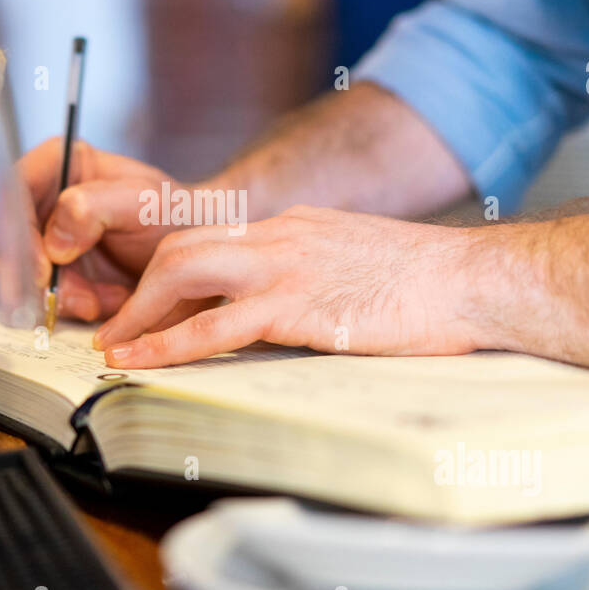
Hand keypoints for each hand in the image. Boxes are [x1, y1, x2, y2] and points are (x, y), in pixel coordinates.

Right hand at [17, 138, 188, 321]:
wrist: (196, 246)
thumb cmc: (175, 212)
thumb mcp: (142, 201)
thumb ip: (95, 206)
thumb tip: (55, 239)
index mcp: (61, 163)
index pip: (12, 190)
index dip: (16, 231)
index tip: (41, 268)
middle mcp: (47, 198)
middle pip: (10, 240)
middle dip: (36, 276)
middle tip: (62, 298)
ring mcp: (50, 236)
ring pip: (26, 274)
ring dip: (62, 295)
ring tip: (102, 299)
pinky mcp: (60, 270)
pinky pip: (48, 295)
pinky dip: (75, 305)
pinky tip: (108, 302)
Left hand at [93, 205, 486, 366]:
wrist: (473, 280)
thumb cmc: (429, 284)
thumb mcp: (358, 264)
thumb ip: (316, 274)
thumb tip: (293, 308)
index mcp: (294, 228)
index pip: (210, 240)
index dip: (168, 276)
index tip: (148, 308)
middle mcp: (279, 236)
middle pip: (181, 246)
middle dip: (140, 289)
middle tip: (117, 328)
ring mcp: (285, 266)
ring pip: (181, 271)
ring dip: (140, 313)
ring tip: (115, 347)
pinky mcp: (297, 305)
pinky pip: (213, 324)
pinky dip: (167, 344)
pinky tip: (141, 362)